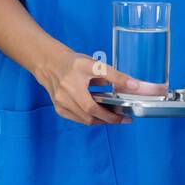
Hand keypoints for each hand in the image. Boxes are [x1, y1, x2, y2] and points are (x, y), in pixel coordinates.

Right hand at [38, 52, 166, 126]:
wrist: (50, 64)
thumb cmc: (73, 64)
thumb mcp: (95, 64)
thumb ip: (115, 75)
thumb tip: (134, 85)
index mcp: (75, 78)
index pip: (96, 96)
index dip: (112, 106)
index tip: (126, 112)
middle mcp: (65, 92)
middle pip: (90, 113)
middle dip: (109, 118)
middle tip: (123, 118)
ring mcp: (61, 102)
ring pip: (85, 119)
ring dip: (101, 120)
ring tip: (114, 116)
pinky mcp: (59, 109)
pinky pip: (78, 119)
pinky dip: (90, 119)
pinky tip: (99, 115)